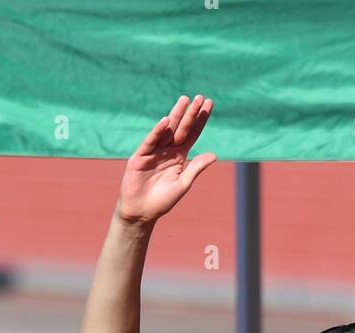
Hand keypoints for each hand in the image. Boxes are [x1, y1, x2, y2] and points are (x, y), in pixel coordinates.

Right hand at [117, 95, 216, 225]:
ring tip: (185, 100)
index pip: (192, 135)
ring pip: (167, 130)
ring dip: (176, 115)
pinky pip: (151, 141)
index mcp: (179, 157)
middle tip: (201, 98)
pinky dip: (158, 132)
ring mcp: (154, 152)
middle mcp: (167, 151)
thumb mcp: (183, 183)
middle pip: (181, 128)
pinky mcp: (140, 156)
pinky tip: (166, 121)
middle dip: (190, 114)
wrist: (141, 212)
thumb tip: (214, 155)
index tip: (209, 106)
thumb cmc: (162, 201)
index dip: (200, 121)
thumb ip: (196, 168)